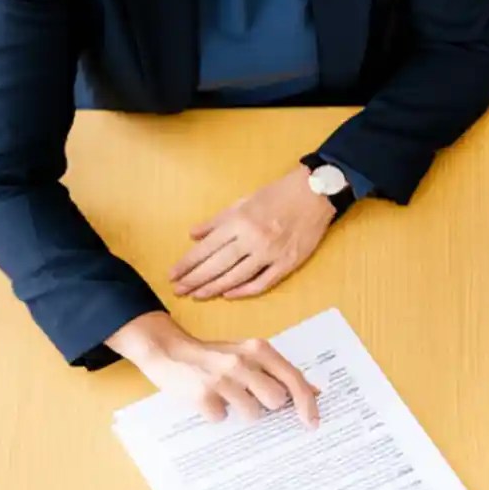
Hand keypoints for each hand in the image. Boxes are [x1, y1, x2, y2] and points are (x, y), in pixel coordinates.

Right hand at [107, 311, 319, 425]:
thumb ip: (277, 370)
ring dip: (241, 412)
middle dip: (267, 405)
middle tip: (250, 397)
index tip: (312, 422)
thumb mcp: (248, 354)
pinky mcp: (202, 395)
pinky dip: (217, 415)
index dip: (307, 403)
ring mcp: (222, 379)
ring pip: (252, 414)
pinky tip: (208, 400)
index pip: (293, 378)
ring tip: (226, 397)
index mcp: (258, 349)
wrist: (168, 350)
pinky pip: (222, 419)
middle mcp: (242, 362)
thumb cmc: (214, 356)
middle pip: (276, 400)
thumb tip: (314, 391)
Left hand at [170, 167, 334, 299]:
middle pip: (217, 266)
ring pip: (236, 277)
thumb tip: (194, 235)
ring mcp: (271, 253)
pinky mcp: (287, 263)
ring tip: (197, 295)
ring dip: (214, 288)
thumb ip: (217, 221)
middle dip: (194, 280)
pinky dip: (244, 291)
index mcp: (239, 222)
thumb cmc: (278, 194)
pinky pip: (262, 283)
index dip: (187, 264)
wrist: (315, 194)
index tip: (173, 275)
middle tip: (178, 291)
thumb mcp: (243, 201)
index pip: (206, 248)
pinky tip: (229, 295)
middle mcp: (252, 239)